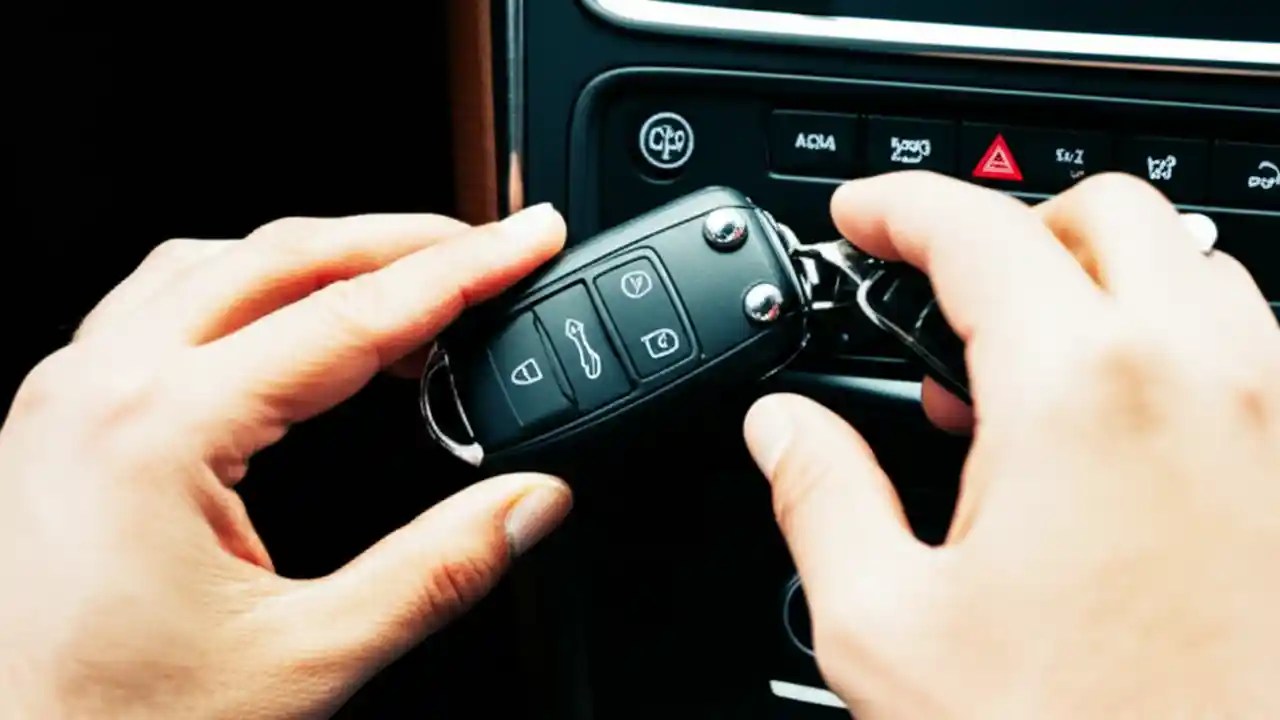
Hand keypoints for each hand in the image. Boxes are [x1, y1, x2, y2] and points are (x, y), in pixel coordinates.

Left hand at [0, 206, 572, 718]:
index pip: (347, 317)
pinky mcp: (59, 424)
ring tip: (407, 287)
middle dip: (397, 243)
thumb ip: (436, 572)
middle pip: (277, 258)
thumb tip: (529, 505)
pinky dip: (252, 295)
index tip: (523, 242)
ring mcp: (66, 401)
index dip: (457, 273)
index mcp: (156, 433)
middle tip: (485, 250)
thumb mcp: (304, 661)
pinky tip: (296, 327)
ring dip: (321, 262)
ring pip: (213, 269)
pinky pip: (162, 309)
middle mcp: (96, 391)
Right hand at [745, 172, 1279, 717]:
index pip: (977, 230)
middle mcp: (1200, 380)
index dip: (897, 208)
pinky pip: (1248, 347)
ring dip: (1094, 281)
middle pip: (1101, 215)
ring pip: (1188, 269)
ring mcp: (1274, 423)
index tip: (861, 220)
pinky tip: (1108, 428)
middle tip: (936, 302)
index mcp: (1079, 391)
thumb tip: (783, 428)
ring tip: (1021, 370)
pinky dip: (1168, 340)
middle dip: (1006, 231)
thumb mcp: (886, 626)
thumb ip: (820, 492)